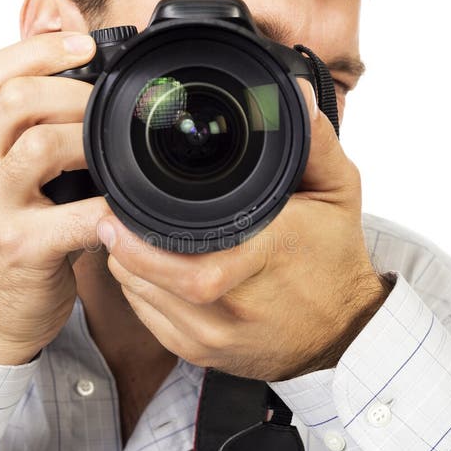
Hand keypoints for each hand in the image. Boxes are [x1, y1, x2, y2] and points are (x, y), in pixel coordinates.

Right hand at [0, 31, 112, 364]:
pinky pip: (70, 216)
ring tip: (116, 151)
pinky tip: (125, 206)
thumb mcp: (20, 177)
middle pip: (14, 98)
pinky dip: (107, 206)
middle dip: (73, 91)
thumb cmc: (21, 234)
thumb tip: (94, 83)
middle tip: (110, 105)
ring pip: (38, 145)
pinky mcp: (18, 246)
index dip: (37, 49)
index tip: (85, 44)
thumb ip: (42, 134)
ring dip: (89, 140)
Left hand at [95, 78, 392, 380]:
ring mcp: (215, 337)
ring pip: (142, 298)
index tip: (115, 213)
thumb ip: (315, 141)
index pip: (193, 267)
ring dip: (127, 264)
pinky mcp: (200, 354)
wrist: (342, 332)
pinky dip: (138, 289)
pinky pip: (148, 319)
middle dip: (123, 246)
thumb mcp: (338, 191)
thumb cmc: (335, 258)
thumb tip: (296, 96)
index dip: (141, 245)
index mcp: (267, 261)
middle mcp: (236, 307)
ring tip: (130, 234)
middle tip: (109, 216)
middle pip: (153, 281)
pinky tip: (147, 266)